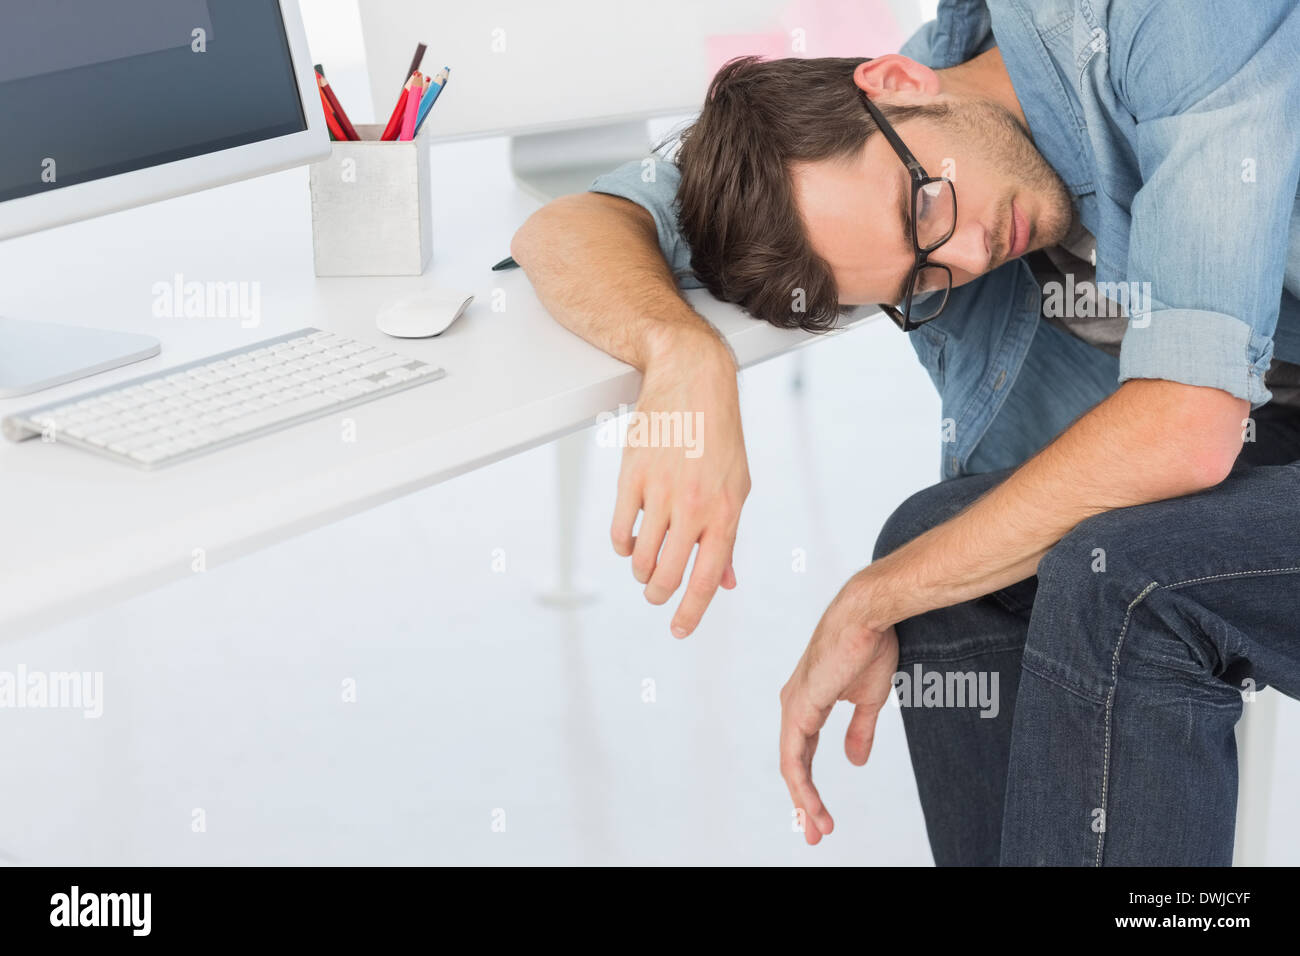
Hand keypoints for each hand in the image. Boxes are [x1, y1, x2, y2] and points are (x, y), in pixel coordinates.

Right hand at [611, 327, 749, 637]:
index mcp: (726, 511)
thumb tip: (727, 582)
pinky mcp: (631, 476)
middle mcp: (694, 505)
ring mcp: (660, 491)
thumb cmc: (718, 435)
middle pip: (666, 575)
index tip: (679, 631)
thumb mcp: (739, 486)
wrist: (693, 380)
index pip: (708, 578)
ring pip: (640, 558)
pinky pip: (620, 531)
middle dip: (659, 595)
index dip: (691, 612)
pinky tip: (630, 540)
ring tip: (645, 563)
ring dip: (640, 571)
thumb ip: (729, 536)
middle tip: (656, 594)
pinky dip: (622, 545)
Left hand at [778, 575, 897, 844]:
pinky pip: (793, 756)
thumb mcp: (867, 699)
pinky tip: (810, 803)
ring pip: (791, 765)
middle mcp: (795, 705)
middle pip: (794, 763)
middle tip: (816, 833)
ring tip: (819, 827)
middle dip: (804, 802)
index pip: (806, 752)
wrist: (869, 616)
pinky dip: (801, 783)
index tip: (824, 815)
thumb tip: (854, 762)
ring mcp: (794, 706)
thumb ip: (859, 731)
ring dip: (804, 800)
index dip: (812, 786)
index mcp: (809, 702)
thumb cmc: (869, 646)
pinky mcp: (799, 707)